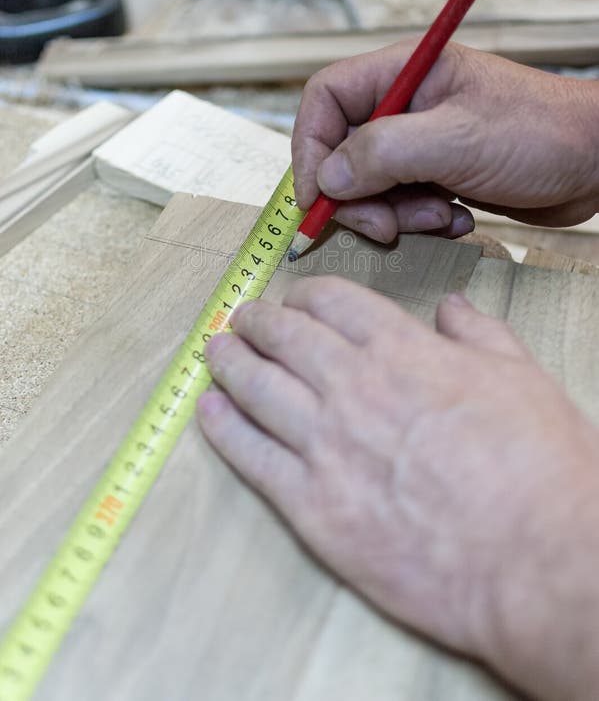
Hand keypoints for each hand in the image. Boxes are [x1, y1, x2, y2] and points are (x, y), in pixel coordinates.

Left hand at [198, 278, 598, 700]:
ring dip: (229, 363)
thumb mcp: (522, 379)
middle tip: (243, 319)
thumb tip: (453, 308)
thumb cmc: (539, 470)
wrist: (533, 561)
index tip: (295, 300)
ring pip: (256, 388)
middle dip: (258, 321)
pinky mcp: (311, 507)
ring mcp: (325, 446)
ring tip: (215, 352)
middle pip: (284, 337)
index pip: (332, 302)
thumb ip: (479, 335)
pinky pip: (250, 456)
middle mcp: (352, 388)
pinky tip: (209, 411)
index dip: (305, 295)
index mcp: (402, 351)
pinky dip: (223, 428)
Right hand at [291, 42, 598, 239]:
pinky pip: (402, 204)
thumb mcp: (456, 139)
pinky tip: (458, 218)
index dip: (311, 148)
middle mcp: (405, 106)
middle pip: (341, 152)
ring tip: (440, 217)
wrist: (597, 162)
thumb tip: (327, 177)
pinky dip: (421, 221)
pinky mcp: (437, 174)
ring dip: (397, 214)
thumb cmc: (542, 131)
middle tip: (384, 225)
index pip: (326, 100)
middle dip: (359, 197)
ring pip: (371, 187)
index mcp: (403, 74)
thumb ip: (383, 153)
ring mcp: (421, 142)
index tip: (316, 194)